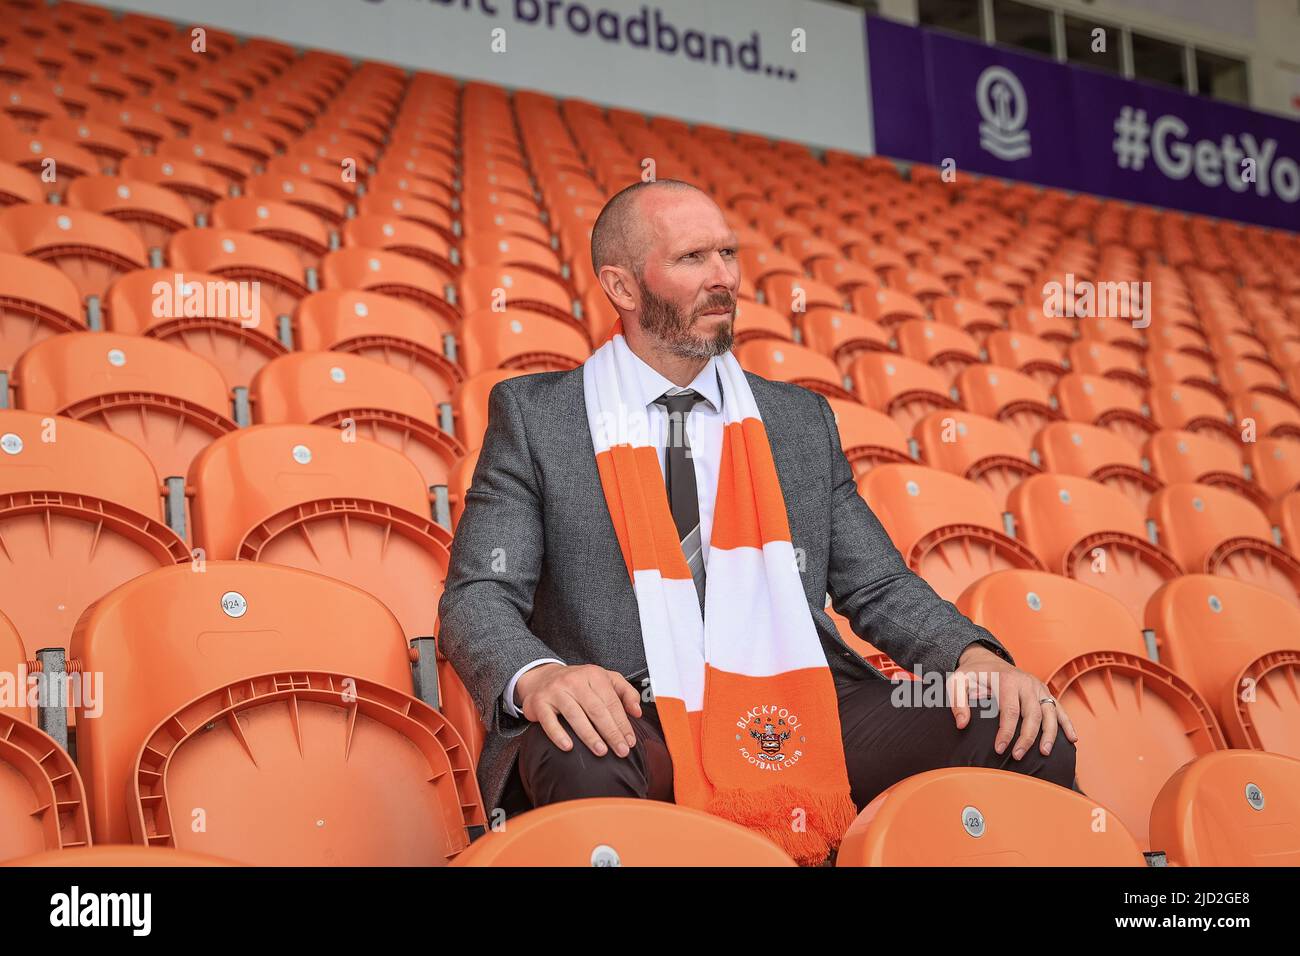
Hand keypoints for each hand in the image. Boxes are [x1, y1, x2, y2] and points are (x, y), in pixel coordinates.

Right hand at [516, 663, 641, 757]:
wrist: (541, 676)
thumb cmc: (577, 682)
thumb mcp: (604, 679)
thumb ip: (625, 692)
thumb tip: (637, 711)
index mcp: (593, 675)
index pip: (612, 702)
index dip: (623, 723)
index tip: (630, 741)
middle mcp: (574, 681)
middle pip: (596, 709)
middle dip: (611, 732)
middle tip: (621, 750)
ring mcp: (556, 691)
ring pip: (575, 715)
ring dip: (590, 736)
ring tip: (601, 751)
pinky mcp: (539, 703)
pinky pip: (549, 721)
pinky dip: (558, 735)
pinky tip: (568, 747)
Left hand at [948, 645, 1078, 759]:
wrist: (986, 659)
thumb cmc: (972, 674)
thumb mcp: (957, 682)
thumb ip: (958, 702)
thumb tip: (962, 724)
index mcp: (1007, 680)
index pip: (1010, 710)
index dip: (1006, 732)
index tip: (999, 749)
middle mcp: (1026, 682)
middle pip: (1033, 714)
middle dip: (1027, 737)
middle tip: (1018, 756)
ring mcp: (1038, 686)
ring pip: (1050, 712)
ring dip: (1050, 734)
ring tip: (1044, 753)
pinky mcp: (1044, 691)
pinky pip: (1059, 708)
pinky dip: (1067, 723)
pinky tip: (1072, 739)